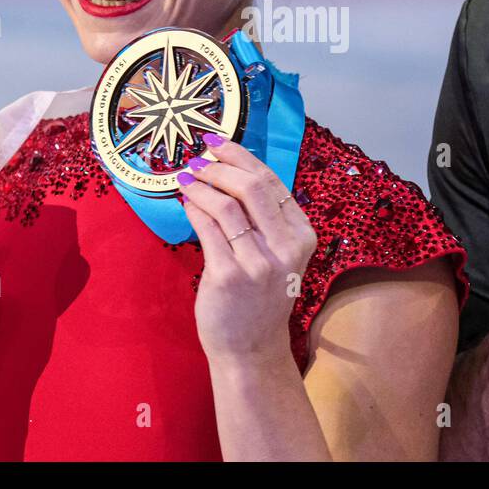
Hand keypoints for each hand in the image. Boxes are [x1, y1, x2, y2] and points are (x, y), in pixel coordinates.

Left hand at [175, 133, 317, 367]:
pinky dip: (194, 208)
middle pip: (251, 187)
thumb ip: (266, 218)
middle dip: (220, 166)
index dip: (242, 156)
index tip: (218, 142)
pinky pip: (207, 228)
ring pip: (226, 206)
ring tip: (186, 178)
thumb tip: (231, 169)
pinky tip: (187, 202)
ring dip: (201, 185)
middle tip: (198, 159)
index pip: (272, 182)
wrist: (250, 346)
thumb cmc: (260, 295)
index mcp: (302, 236)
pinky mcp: (228, 275)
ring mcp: (258, 263)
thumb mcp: (279, 254)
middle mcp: (286, 248)